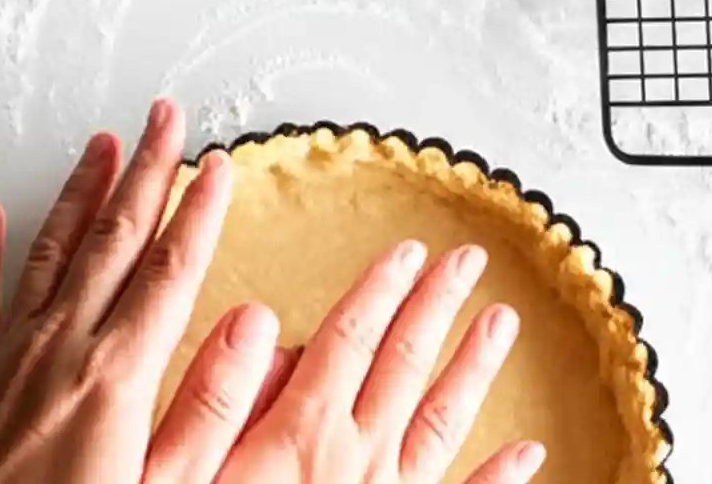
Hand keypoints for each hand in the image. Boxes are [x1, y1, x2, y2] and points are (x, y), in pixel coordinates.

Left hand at [0, 100, 289, 483]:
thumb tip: (255, 330)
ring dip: (82, 190)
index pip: (172, 267)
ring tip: (103, 143)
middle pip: (115, 237)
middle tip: (166, 117)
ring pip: (52, 248)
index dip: (202, 210)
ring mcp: (11, 359)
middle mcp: (59, 349)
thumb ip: (211, 410)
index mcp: (114, 374)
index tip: (221, 164)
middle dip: (147, 169)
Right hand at [212, 240, 546, 483]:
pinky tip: (530, 453)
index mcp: (302, 436)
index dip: (379, 289)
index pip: (351, 339)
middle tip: (469, 261)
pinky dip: (501, 479)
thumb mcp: (180, 474)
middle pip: (405, 364)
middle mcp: (357, 460)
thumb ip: (218, 399)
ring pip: (443, 419)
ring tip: (502, 320)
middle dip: (436, 305)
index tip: (408, 250)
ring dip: (473, 365)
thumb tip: (257, 325)